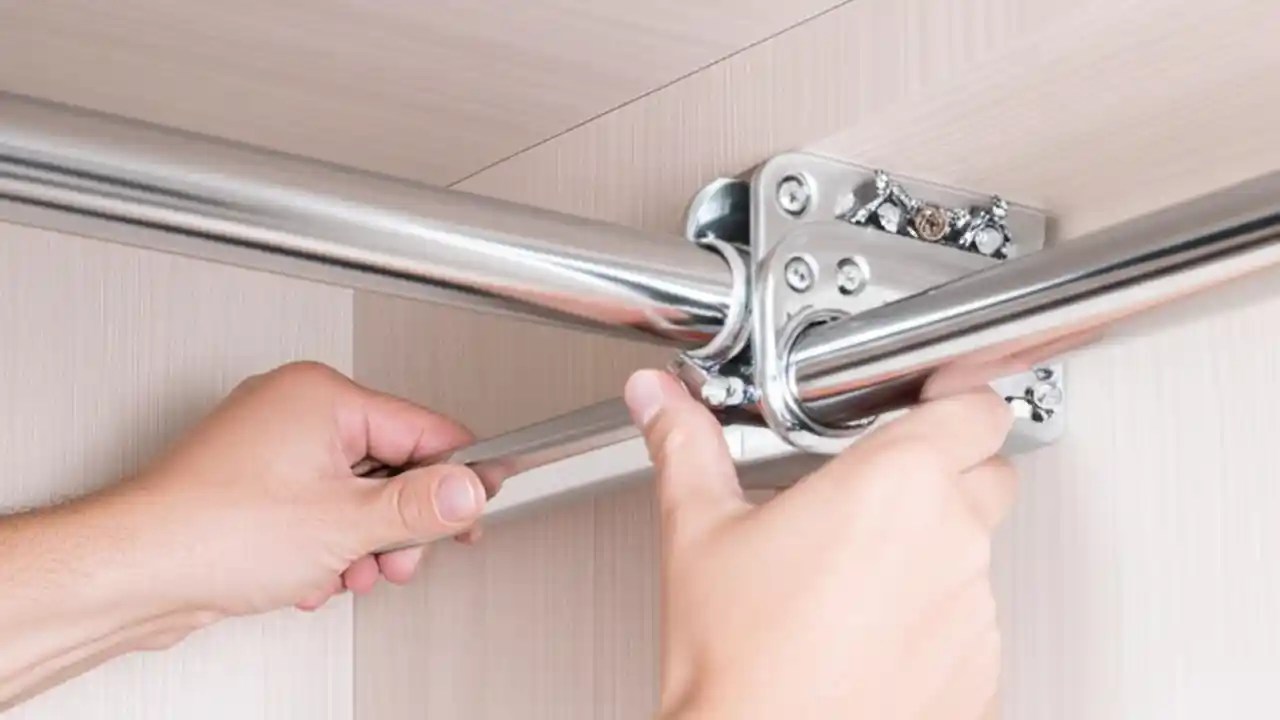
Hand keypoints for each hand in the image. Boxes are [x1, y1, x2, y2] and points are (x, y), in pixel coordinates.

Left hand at [94, 361, 486, 616]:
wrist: (133, 572)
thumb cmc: (210, 532)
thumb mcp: (345, 523)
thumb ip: (420, 506)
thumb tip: (467, 489)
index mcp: (322, 396)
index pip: (424, 428)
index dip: (456, 477)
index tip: (473, 508)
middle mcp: (295, 409)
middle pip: (390, 464)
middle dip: (397, 524)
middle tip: (396, 556)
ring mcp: (271, 446)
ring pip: (354, 494)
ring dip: (360, 543)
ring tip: (342, 570)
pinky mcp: (254, 484)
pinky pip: (318, 509)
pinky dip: (324, 546)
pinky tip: (307, 574)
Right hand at [626, 370, 1014, 718]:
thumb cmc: (738, 664)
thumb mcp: (698, 534)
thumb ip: (685, 447)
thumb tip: (659, 401)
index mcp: (894, 484)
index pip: (976, 407)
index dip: (956, 400)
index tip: (931, 406)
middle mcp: (950, 541)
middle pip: (986, 474)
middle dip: (943, 474)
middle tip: (875, 495)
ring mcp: (974, 614)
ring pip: (976, 555)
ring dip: (932, 553)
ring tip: (854, 578)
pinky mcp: (981, 677)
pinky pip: (972, 627)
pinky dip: (934, 622)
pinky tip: (868, 636)